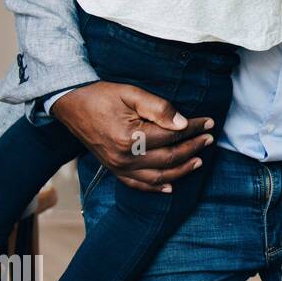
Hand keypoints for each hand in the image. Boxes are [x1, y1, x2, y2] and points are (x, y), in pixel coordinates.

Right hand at [52, 82, 215, 192]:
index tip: (209, 123)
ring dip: (181, 170)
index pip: (172, 135)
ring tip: (199, 160)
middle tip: (209, 139)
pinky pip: (137, 184)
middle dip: (193, 148)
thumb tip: (183, 123)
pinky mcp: (113, 169)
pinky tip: (170, 186)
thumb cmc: (102, 96)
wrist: (71, 104)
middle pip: (169, 157)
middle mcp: (124, 157)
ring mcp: (118, 167)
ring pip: (158, 176)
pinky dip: (155, 187)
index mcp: (129, 137)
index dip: (193, 129)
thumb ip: (158, 108)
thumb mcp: (131, 93)